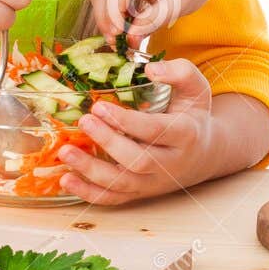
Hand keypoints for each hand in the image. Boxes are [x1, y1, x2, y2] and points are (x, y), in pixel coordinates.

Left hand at [56, 58, 221, 203]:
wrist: (202, 155)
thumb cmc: (192, 116)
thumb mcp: (196, 89)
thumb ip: (180, 72)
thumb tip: (151, 69)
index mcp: (185, 135)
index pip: (155, 131)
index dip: (127, 121)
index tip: (100, 106)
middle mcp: (170, 164)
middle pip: (137, 160)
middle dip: (108, 142)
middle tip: (84, 121)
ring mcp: (153, 182)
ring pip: (122, 183)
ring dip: (91, 170)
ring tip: (66, 151)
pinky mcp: (139, 193)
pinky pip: (113, 199)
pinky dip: (88, 192)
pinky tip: (66, 179)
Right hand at [86, 0, 217, 39]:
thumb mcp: (179, 6)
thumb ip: (153, 21)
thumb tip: (130, 39)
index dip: (112, 14)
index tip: (117, 37)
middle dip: (104, 17)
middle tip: (115, 41)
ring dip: (105, 14)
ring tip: (120, 34)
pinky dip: (110, 8)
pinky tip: (123, 22)